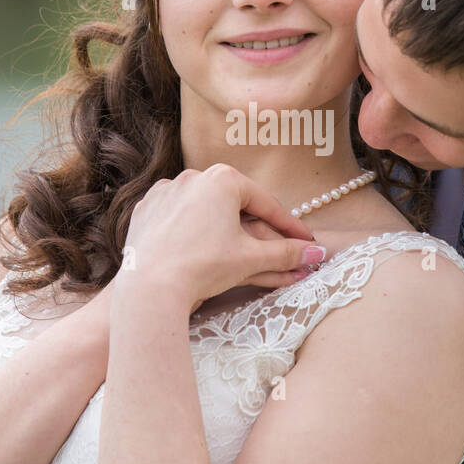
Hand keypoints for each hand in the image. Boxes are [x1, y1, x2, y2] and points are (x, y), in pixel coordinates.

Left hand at [118, 165, 321, 312]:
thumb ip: (287, 253)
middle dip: (259, 229)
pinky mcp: (146, 210)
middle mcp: (192, 176)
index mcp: (223, 179)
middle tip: (278, 248)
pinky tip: (202, 247)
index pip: (267, 205)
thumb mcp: (251, 258)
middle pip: (237, 206)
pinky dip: (194, 231)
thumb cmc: (203, 267)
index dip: (291, 226)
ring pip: (206, 210)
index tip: (306, 242)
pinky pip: (179, 217)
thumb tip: (317, 254)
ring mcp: (165, 191)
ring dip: (226, 228)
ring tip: (241, 250)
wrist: (150, 287)